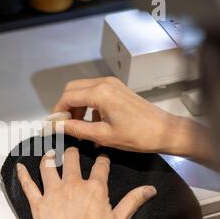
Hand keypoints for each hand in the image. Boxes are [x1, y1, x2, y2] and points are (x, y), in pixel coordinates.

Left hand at [17, 148, 156, 218]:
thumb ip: (133, 202)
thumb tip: (149, 189)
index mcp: (95, 189)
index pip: (101, 167)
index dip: (103, 160)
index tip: (103, 157)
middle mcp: (73, 185)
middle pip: (72, 160)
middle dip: (73, 151)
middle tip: (72, 149)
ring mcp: (53, 193)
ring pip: (49, 167)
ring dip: (49, 157)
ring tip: (50, 153)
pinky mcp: (38, 203)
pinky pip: (29, 185)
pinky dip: (23, 175)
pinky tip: (20, 167)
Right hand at [53, 77, 214, 161]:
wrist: (164, 131)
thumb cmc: (136, 136)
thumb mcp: (102, 135)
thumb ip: (76, 129)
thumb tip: (55, 126)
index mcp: (99, 93)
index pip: (67, 97)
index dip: (57, 111)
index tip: (54, 126)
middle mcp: (103, 83)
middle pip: (72, 89)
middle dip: (65, 106)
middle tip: (65, 125)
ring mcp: (111, 83)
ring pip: (82, 89)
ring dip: (75, 105)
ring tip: (78, 126)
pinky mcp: (117, 87)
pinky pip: (93, 91)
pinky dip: (87, 103)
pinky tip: (92, 120)